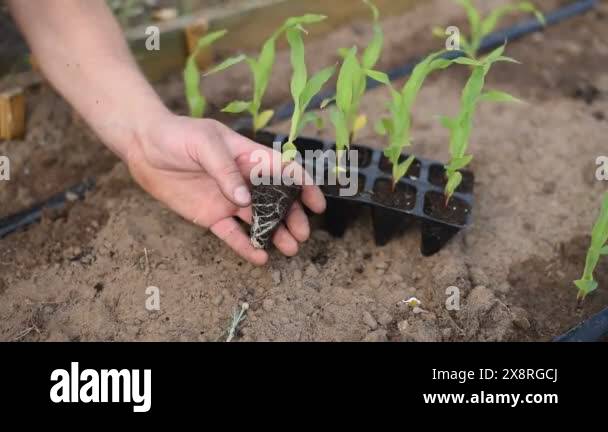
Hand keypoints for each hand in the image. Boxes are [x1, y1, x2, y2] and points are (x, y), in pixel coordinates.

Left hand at [125, 112, 325, 265]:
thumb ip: (226, 171)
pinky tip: (260, 257)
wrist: (144, 146)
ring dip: (276, 234)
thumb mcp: (205, 144)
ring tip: (289, 249)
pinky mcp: (211, 216)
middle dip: (292, 217)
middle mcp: (244, 181)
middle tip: (302, 234)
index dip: (303, 186)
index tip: (317, 204)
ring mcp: (229, 200)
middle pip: (276, 201)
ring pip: (259, 221)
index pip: (284, 171)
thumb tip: (245, 200)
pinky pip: (232, 234)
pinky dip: (245, 246)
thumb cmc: (177, 135)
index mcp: (249, 157)